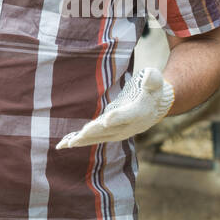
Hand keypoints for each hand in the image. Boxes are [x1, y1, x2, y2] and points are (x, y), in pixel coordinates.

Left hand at [56, 68, 174, 148]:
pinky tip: (65, 143)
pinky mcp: (109, 133)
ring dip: (82, 140)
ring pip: (99, 137)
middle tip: (80, 134)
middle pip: (109, 129)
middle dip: (94, 132)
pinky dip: (80, 140)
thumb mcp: (155, 80)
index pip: (127, 116)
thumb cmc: (152, 89)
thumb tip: (148, 76)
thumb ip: (152, 79)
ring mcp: (118, 132)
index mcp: (139, 112)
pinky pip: (94, 138)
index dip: (117, 118)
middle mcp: (128, 126)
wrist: (155, 108)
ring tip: (66, 143)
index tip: (106, 120)